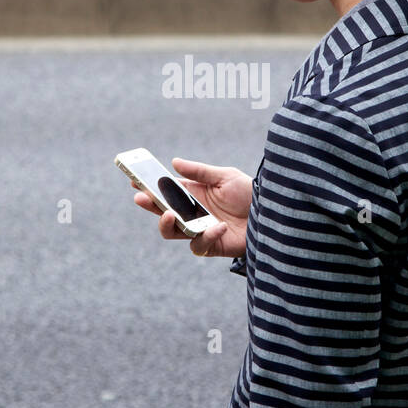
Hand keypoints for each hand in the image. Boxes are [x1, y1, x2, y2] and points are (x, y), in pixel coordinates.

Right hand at [131, 157, 251, 259]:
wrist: (272, 212)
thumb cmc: (249, 193)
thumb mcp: (225, 176)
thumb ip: (199, 171)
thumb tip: (174, 162)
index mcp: (193, 195)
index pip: (165, 192)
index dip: (149, 188)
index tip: (134, 182)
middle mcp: (193, 213)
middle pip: (163, 213)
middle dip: (150, 206)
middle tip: (142, 198)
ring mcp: (200, 230)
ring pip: (172, 233)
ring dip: (167, 224)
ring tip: (170, 214)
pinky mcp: (212, 245)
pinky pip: (199, 245)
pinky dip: (206, 236)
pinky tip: (219, 226)